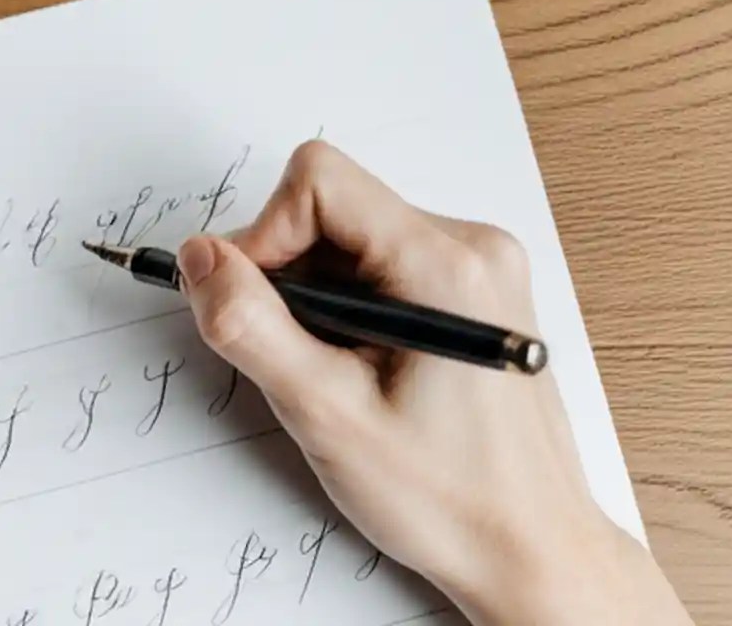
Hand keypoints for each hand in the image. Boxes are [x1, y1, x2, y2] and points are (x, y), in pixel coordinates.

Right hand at [176, 141, 692, 624]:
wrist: (531, 550)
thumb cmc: (448, 497)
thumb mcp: (327, 415)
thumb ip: (251, 327)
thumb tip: (200, 259)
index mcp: (445, 263)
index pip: (319, 180)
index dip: (263, 235)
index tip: (254, 307)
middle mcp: (473, 247)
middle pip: (333, 208)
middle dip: (290, 276)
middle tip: (299, 358)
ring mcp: (479, 268)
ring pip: (352, 239)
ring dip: (320, 299)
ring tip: (341, 376)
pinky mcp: (474, 293)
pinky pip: (383, 267)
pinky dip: (351, 309)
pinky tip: (366, 371)